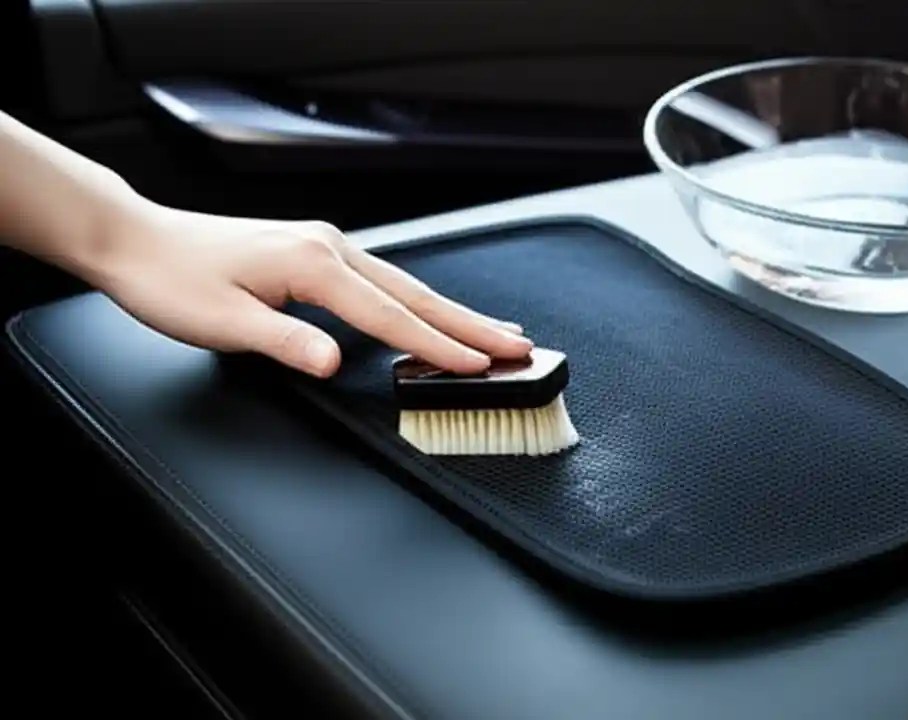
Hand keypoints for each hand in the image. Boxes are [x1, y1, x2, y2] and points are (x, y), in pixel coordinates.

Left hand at [85, 201, 533, 377]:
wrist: (136, 240)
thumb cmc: (172, 280)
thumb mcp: (223, 324)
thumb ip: (286, 343)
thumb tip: (333, 364)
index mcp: (314, 265)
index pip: (392, 316)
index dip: (439, 347)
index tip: (482, 366)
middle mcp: (329, 248)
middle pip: (416, 295)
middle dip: (471, 325)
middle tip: (520, 346)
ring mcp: (326, 246)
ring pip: (405, 285)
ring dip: (452, 312)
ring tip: (493, 331)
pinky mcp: (316, 253)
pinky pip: (383, 282)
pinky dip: (417, 303)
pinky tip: (431, 313)